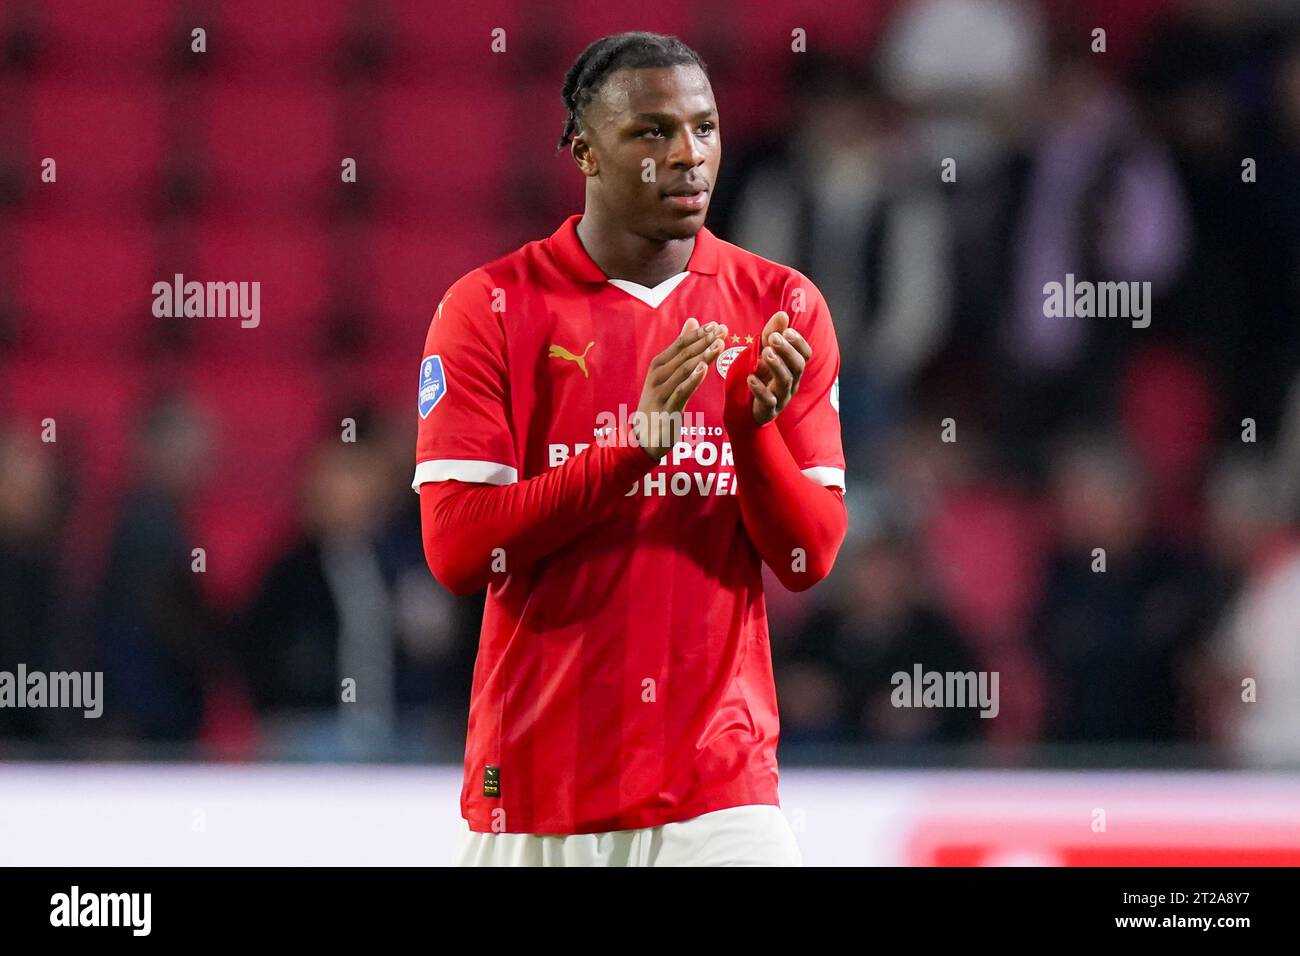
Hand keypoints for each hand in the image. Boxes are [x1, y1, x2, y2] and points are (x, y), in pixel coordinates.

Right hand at [634, 317, 728, 458]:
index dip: (699, 333)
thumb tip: (693, 321)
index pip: (681, 344)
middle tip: (723, 330)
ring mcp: (661, 391)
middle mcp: (658, 375)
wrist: (643, 436)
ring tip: (719, 344)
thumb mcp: (667, 374)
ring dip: (703, 356)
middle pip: (684, 354)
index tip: (716, 324)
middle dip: (705, 341)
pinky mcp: (668, 408)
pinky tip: (704, 369)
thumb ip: (681, 349)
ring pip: (684, 369)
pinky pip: (681, 391)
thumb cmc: (659, 402)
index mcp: (659, 364)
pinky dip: (692, 379)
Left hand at [745, 311, 810, 424]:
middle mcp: (791, 382)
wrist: (748, 412)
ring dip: (776, 365)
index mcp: (793, 368)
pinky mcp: (768, 410)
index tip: (787, 331)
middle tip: (773, 337)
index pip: (805, 355)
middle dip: (787, 351)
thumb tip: (782, 314)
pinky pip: (768, 401)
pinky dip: (760, 389)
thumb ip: (772, 335)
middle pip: (798, 366)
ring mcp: (781, 397)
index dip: (799, 343)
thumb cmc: (762, 378)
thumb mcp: (764, 354)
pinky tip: (751, 378)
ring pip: (785, 381)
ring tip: (765, 353)